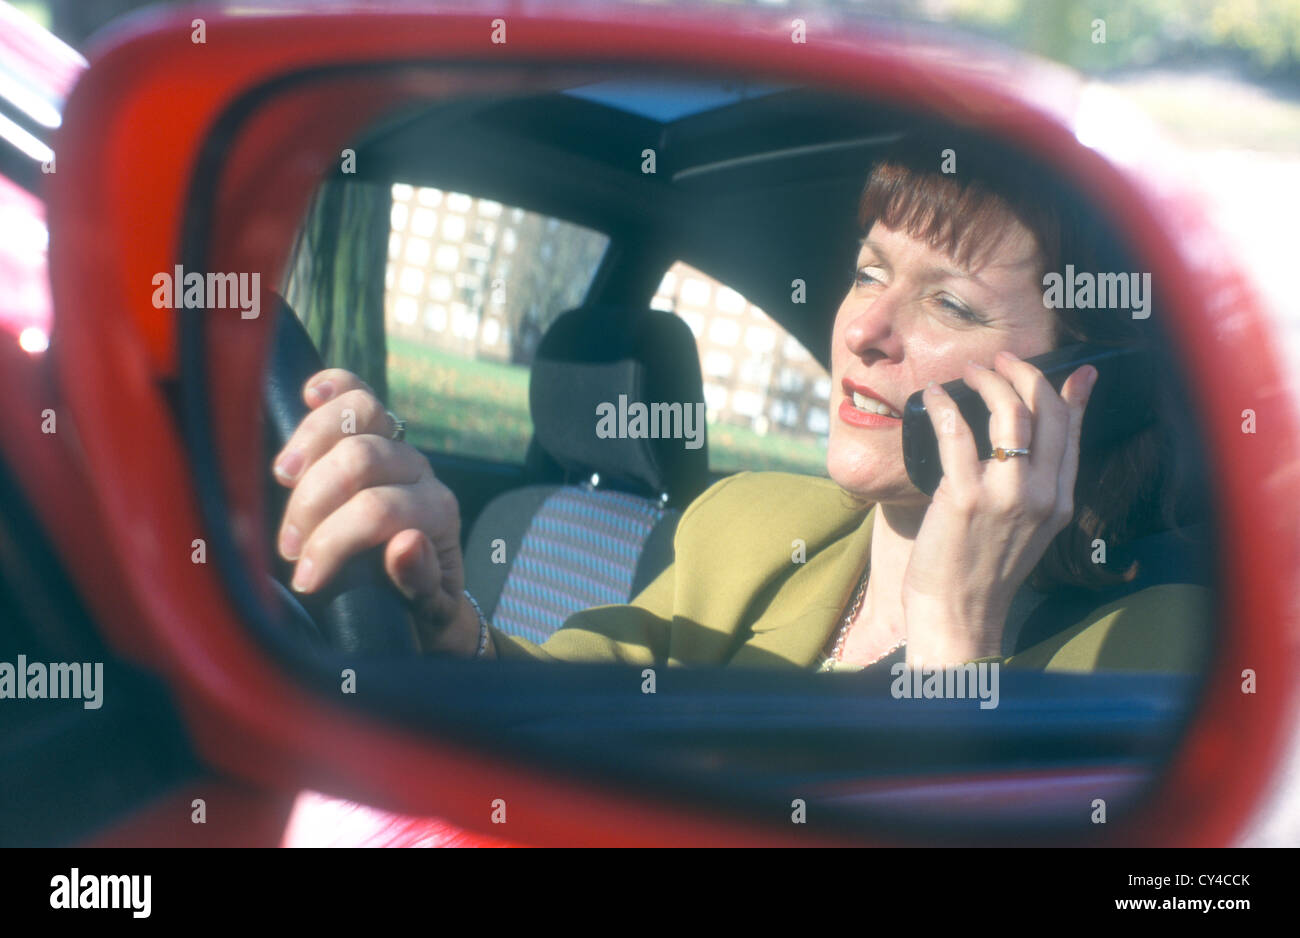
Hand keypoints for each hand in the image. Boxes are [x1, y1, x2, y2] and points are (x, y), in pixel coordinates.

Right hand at [271, 368, 482, 655]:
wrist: (425, 590)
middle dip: (313, 503)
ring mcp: (398, 445)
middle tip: (288, 546)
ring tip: (282, 479)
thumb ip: (421, 582)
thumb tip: (406, 543)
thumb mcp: (429, 609)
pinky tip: (310, 394)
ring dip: (310, 444)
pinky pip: (358, 394)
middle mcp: (420, 471)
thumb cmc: (419, 603)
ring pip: (359, 415)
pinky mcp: (375, 432)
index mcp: (437, 513)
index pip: (378, 511)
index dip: (333, 541)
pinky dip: (334, 387)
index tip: (305, 579)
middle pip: (360, 460)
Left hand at [901, 349, 1097, 666]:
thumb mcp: (1025, 526)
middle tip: (1000, 362)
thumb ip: (1035, 482)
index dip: (1069, 392)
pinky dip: (944, 405)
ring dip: (988, 382)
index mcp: (1060, 501)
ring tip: (970, 372)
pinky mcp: (965, 498)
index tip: (1066, 369)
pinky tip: (934, 396)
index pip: (1071, 431)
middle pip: (1046, 412)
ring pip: (1009, 414)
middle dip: (1024, 374)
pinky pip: (957, 433)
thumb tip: (1033, 447)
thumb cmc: (982, 569)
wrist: (958, 615)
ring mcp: (1005, 496)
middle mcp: (1041, 495)